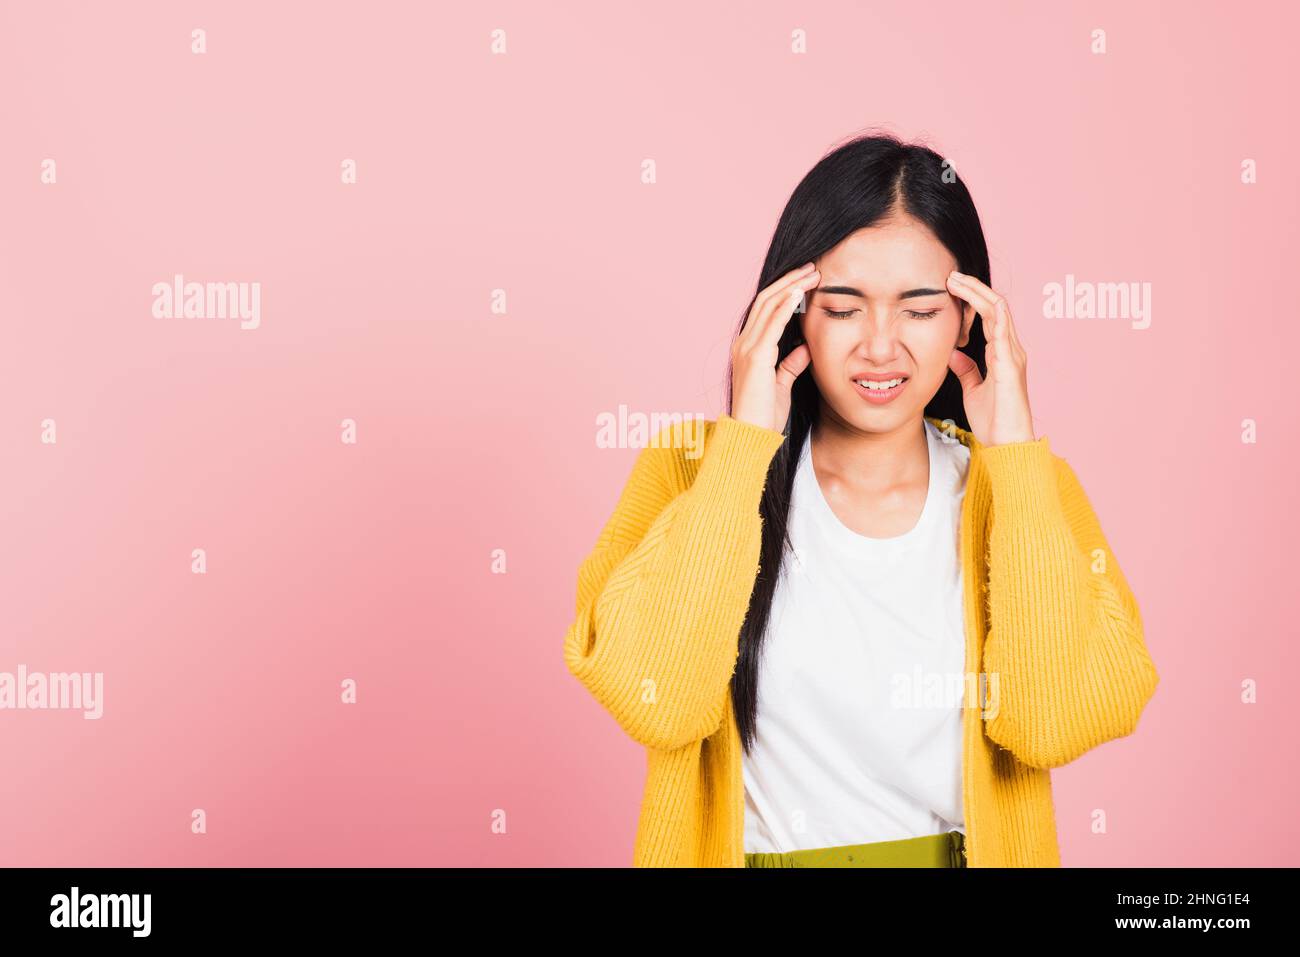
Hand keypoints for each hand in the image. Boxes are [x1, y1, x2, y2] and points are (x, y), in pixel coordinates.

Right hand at [730, 263, 817, 432]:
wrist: (750, 436)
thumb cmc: (764, 416)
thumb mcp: (782, 385)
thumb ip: (790, 365)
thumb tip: (805, 349)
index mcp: (749, 348)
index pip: (766, 310)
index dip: (785, 291)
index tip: (806, 280)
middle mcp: (744, 343)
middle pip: (766, 301)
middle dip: (790, 281)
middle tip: (812, 268)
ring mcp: (747, 349)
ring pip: (769, 306)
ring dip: (791, 287)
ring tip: (811, 274)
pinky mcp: (756, 358)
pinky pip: (771, 325)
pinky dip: (785, 307)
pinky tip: (798, 293)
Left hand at [945, 271, 1034, 446]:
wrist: (1007, 444)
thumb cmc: (993, 420)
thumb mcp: (973, 389)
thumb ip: (967, 370)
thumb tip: (954, 353)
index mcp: (1001, 354)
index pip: (988, 317)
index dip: (971, 300)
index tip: (950, 289)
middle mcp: (1010, 350)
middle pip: (994, 308)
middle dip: (973, 289)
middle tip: (950, 276)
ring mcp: (1012, 355)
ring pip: (999, 312)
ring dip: (977, 293)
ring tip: (956, 280)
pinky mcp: (1009, 365)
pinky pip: (1003, 331)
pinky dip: (992, 312)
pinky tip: (979, 301)